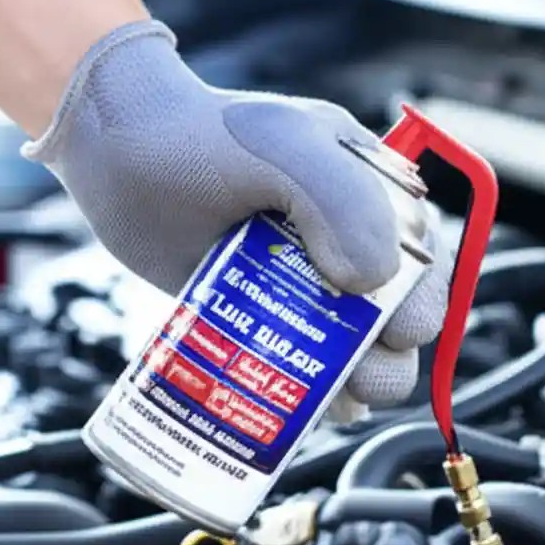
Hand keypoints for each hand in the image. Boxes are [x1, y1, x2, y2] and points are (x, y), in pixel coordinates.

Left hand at [24, 21, 451, 405]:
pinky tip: (298, 408)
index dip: (418, 309)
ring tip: (319, 395)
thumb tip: (372, 282)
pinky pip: (303, 374)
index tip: (388, 329)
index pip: (426, 269)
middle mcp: (350, 248)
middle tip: (350, 373)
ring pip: (355, 359)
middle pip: (398, 327)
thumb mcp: (283, 146)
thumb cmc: (202, 136)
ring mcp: (306, 289)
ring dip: (349, 387)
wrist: (117, 153)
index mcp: (376, 200)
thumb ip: (341, 199)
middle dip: (384, 360)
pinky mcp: (264, 321)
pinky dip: (308, 401)